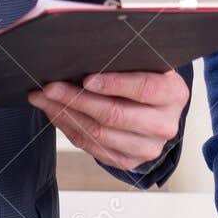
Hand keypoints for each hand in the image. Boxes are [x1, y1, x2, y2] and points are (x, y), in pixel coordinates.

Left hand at [28, 69, 187, 171]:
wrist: (157, 112)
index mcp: (173, 94)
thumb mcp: (146, 64)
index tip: (86, 78)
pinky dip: (69, 128)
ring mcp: (148, 147)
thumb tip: (83, 55)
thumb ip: (125, 60)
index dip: (114, 84)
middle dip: (77, 99)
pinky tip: (55, 113)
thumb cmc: (146, 79)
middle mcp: (164, 124)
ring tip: (44, 99)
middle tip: (50, 87)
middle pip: (115, 115)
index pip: (144, 88)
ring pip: (99, 134)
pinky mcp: (129, 162)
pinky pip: (93, 148)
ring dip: (65, 115)